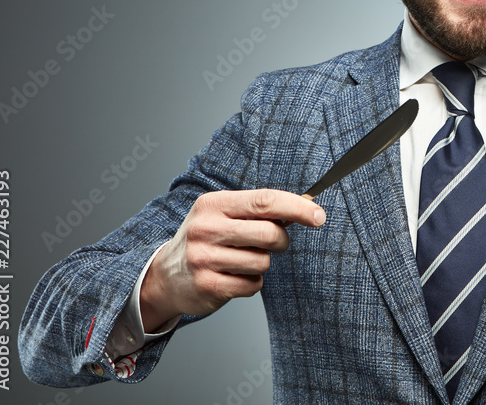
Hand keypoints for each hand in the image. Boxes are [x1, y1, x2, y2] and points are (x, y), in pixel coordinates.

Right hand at [140, 189, 324, 331]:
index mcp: (214, 204)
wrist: (166, 275)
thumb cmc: (206, 239)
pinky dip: (251, 283)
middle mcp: (206, 228)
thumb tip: (306, 207)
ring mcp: (204, 258)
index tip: (319, 215)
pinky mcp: (207, 285)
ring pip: (263, 262)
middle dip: (281, 241)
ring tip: (242, 261)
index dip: (297, 207)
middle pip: (269, 233)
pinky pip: (252, 285)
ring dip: (262, 264)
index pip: (264, 201)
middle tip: (274, 243)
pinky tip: (234, 277)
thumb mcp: (222, 214)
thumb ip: (257, 210)